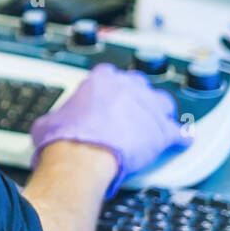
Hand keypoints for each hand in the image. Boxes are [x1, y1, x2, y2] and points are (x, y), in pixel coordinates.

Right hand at [30, 63, 190, 195]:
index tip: (107, 98)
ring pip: (162, 102)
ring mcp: (147, 108)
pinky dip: (180, 137)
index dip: (109, 88)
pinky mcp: (162, 132)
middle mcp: (127, 88)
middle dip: (136, 96)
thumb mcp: (50, 121)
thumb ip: (58, 116)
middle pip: (139, 84)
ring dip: (159, 112)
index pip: (109, 75)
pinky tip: (179, 141)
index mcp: (100, 81)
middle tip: (129, 112)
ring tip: (154, 124)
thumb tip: (51, 124)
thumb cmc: (65, 138)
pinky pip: (179, 132)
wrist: (82, 156)